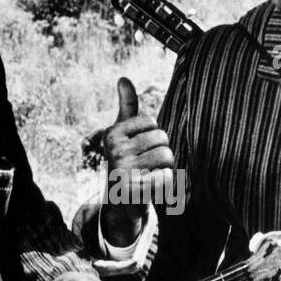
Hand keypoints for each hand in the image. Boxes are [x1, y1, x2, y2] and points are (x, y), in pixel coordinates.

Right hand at [100, 77, 174, 246]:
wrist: (120, 202)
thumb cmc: (127, 162)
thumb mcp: (124, 133)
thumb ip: (127, 106)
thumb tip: (123, 77)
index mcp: (113, 134)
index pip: (152, 123)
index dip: (153, 137)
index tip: (139, 150)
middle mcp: (114, 151)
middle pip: (162, 140)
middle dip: (162, 153)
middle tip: (147, 167)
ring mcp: (123, 171)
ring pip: (167, 157)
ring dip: (165, 169)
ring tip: (150, 176)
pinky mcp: (134, 191)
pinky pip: (168, 177)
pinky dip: (166, 185)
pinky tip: (152, 189)